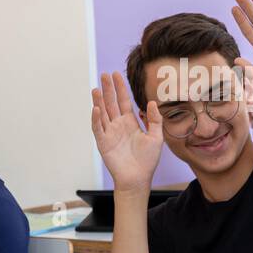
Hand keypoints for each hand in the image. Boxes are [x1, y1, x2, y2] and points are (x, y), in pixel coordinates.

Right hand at [91, 71, 162, 191]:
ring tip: (96, 88)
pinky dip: (96, 118)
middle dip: (108, 89)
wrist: (138, 178)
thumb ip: (155, 120)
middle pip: (111, 103)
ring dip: (99, 101)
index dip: (120, 88)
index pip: (123, 101)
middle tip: (104, 74)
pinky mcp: (103, 143)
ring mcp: (109, 133)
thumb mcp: (156, 137)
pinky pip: (98, 128)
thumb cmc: (147, 160)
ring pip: (102, 113)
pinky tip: (96, 108)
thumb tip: (152, 102)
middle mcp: (118, 125)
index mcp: (130, 122)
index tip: (116, 74)